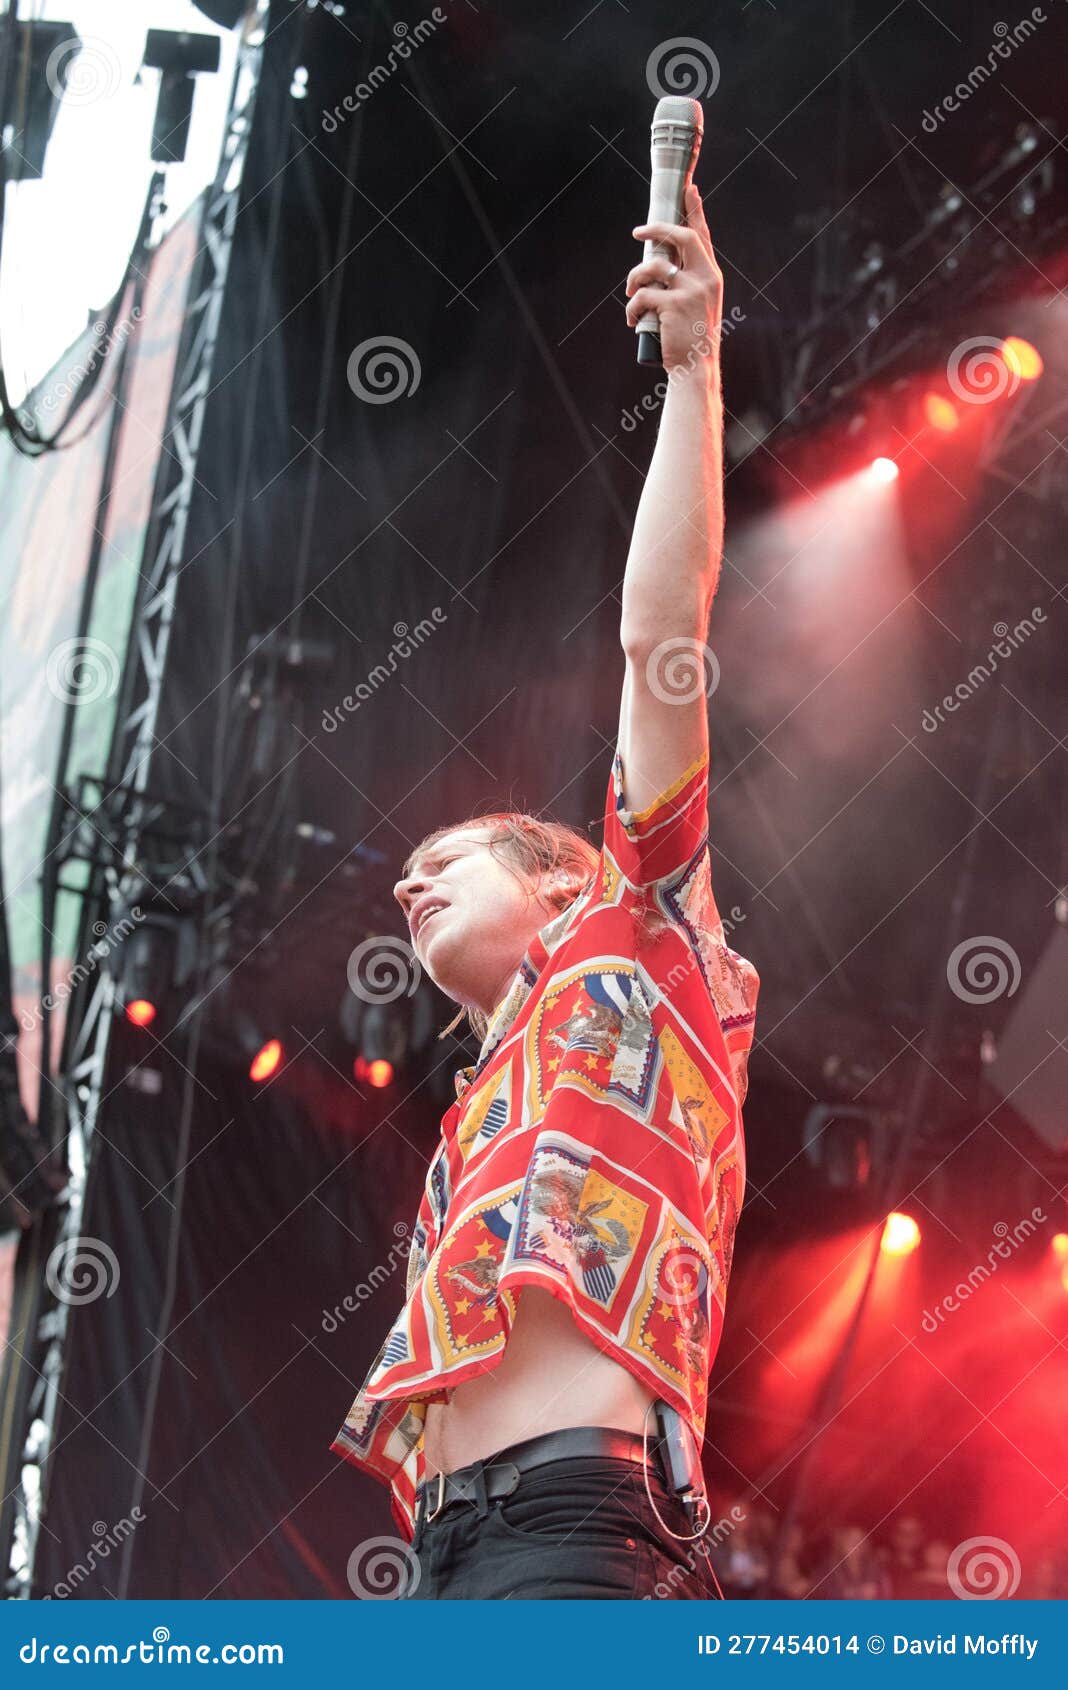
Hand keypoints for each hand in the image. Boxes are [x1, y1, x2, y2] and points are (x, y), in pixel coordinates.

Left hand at [625, 183, 723, 372]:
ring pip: (653, 267)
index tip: (688, 188)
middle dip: (656, 228)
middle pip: (681, 236)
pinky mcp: (672, 305)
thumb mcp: (696, 305)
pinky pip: (643, 295)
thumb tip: (658, 265)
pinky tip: (633, 322)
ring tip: (631, 294)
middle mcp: (705, 278)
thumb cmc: (692, 338)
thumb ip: (686, 282)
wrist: (696, 367)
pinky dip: (632, 308)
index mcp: (711, 276)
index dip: (695, 210)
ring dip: (635, 278)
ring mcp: (690, 290)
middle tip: (637, 232)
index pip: (702, 235)